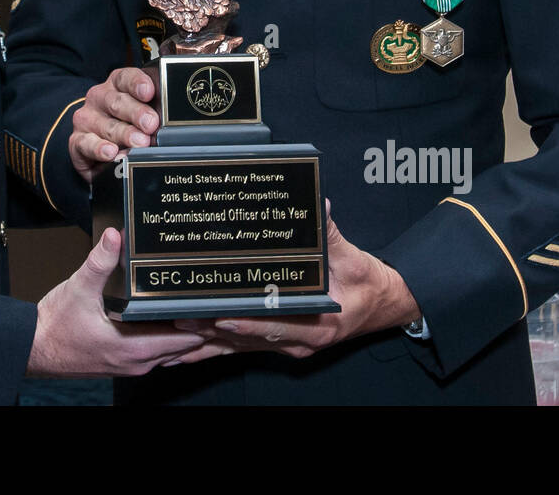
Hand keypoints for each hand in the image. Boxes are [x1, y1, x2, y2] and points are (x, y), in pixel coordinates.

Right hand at [26, 228, 231, 376]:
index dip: (204, 322)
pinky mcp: (123, 362)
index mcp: (132, 348)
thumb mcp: (79, 288)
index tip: (215, 302)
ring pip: (172, 352)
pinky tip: (167, 320)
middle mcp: (137, 362)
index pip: (185, 339)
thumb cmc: (55, 326)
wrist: (34, 348)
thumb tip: (115, 236)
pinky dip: (168, 339)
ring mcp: (131, 365)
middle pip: (185, 347)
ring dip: (184, 333)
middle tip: (211, 298)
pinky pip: (157, 353)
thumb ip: (99, 261)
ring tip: (194, 306)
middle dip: (200, 326)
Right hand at [67, 68, 158, 181]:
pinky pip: (87, 143)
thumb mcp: (141, 116)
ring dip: (124, 134)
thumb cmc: (125, 127)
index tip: (148, 91)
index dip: (137, 83)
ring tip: (139, 143)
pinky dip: (99, 149)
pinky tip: (111, 152)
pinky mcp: (77, 141)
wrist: (97, 150)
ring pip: (107, 125)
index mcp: (117, 86)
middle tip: (151, 124)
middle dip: (137, 113)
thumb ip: (154, 112)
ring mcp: (87, 119)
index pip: (126, 78)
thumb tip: (171, 123)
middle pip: (118, 102)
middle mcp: (100, 98)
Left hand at [175, 206, 420, 358]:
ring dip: (209, 342)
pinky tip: (189, 351)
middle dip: (214, 331)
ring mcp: (287, 343)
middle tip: (181, 320)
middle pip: (250, 338)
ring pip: (242, 346)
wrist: (383, 303)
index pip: (276, 325)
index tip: (222, 318)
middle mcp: (298, 340)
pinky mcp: (278, 340)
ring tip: (175, 336)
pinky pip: (244, 346)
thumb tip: (319, 207)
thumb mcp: (354, 259)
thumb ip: (332, 235)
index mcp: (318, 325)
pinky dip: (217, 346)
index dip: (249, 323)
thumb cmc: (368, 284)